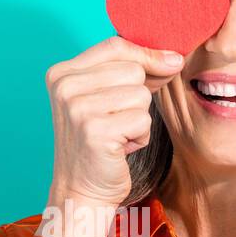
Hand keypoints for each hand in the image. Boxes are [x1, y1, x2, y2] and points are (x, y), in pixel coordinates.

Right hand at [42, 36, 182, 236]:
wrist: (81, 190)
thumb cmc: (99, 143)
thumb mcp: (105, 98)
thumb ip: (131, 71)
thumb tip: (173, 58)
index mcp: (62, 73)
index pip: (115, 46)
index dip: (148, 54)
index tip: (171, 64)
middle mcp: (65, 86)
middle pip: (133, 70)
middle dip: (139, 96)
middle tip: (118, 120)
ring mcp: (77, 108)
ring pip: (140, 95)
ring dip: (139, 119)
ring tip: (118, 135)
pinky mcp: (95, 131)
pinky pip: (142, 120)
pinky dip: (140, 137)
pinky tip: (120, 148)